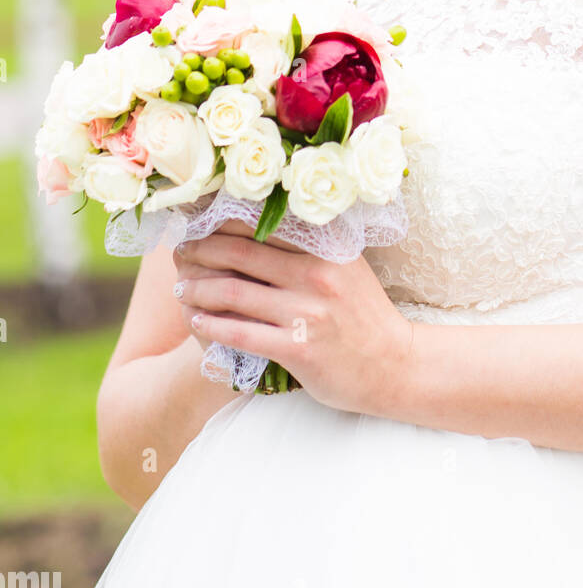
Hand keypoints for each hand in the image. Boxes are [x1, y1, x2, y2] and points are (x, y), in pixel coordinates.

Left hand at [173, 219, 415, 415]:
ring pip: (234, 292)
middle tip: (181, 251)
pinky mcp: (298, 349)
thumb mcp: (348, 267)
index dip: (224, 222)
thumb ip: (313, 245)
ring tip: (182, 288)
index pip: (263, 225)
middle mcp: (316, 275)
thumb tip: (264, 225)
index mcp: (327, 249)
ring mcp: (307, 313)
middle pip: (241, 253)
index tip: (200, 223)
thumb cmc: (366, 314)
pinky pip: (241, 333)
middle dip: (202, 250)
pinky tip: (197, 322)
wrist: (396, 365)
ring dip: (198, 289)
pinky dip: (212, 326)